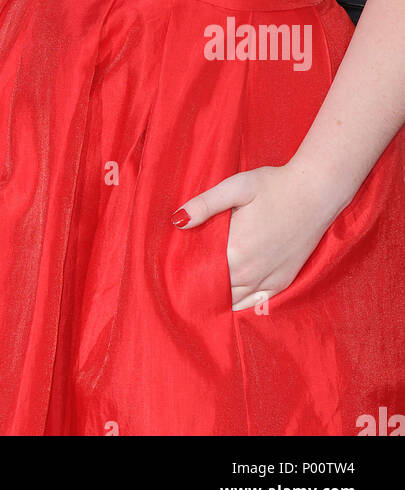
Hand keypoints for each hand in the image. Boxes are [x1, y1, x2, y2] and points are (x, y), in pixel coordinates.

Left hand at [171, 164, 340, 310]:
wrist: (316, 192)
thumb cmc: (274, 186)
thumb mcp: (236, 187)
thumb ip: (205, 205)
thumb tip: (179, 220)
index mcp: (237, 250)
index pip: (202, 274)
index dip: (186, 275)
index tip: (173, 274)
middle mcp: (253, 271)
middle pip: (217, 291)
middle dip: (199, 289)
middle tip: (181, 287)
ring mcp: (270, 278)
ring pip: (237, 301)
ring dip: (219, 299)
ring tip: (201, 296)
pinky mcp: (285, 280)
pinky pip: (259, 302)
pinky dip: (242, 303)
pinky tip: (231, 301)